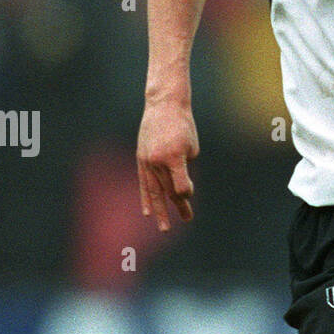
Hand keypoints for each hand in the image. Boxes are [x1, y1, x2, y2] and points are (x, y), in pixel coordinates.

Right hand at [136, 97, 198, 230]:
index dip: (187, 193)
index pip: (180, 187)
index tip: (190, 192)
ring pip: (155, 191)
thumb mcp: (192, 146)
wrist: (164, 105)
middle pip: (169, 190)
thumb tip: (178, 185)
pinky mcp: (141, 159)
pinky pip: (144, 183)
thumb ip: (185, 169)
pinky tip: (148, 213)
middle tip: (187, 219)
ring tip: (164, 228)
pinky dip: (146, 198)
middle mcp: (158, 161)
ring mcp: (147, 161)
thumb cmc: (183, 125)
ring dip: (160, 210)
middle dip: (179, 206)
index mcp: (173, 158)